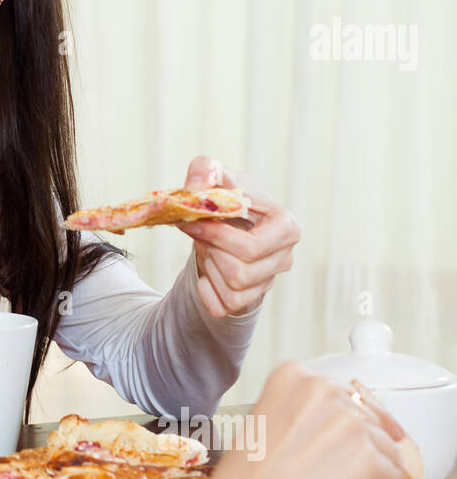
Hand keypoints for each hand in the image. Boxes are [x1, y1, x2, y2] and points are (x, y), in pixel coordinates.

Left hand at [176, 155, 299, 318]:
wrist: (227, 222)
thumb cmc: (226, 197)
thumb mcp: (215, 174)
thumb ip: (204, 170)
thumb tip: (193, 190)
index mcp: (286, 226)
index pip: (252, 247)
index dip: (217, 237)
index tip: (193, 223)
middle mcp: (284, 258)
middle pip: (240, 273)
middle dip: (212, 253)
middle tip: (200, 234)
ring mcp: (269, 281)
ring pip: (232, 291)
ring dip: (210, 269)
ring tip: (208, 248)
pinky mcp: (250, 299)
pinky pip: (222, 308)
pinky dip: (206, 291)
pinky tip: (207, 271)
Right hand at [203, 361, 407, 478]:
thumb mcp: (260, 430)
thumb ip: (296, 418)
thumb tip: (326, 433)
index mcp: (292, 378)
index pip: (340, 392)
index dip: (353, 416)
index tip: (360, 429)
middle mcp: (322, 391)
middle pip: (368, 417)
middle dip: (370, 443)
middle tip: (367, 465)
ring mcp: (347, 423)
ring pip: (386, 446)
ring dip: (384, 470)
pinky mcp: (366, 458)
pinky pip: (395, 476)